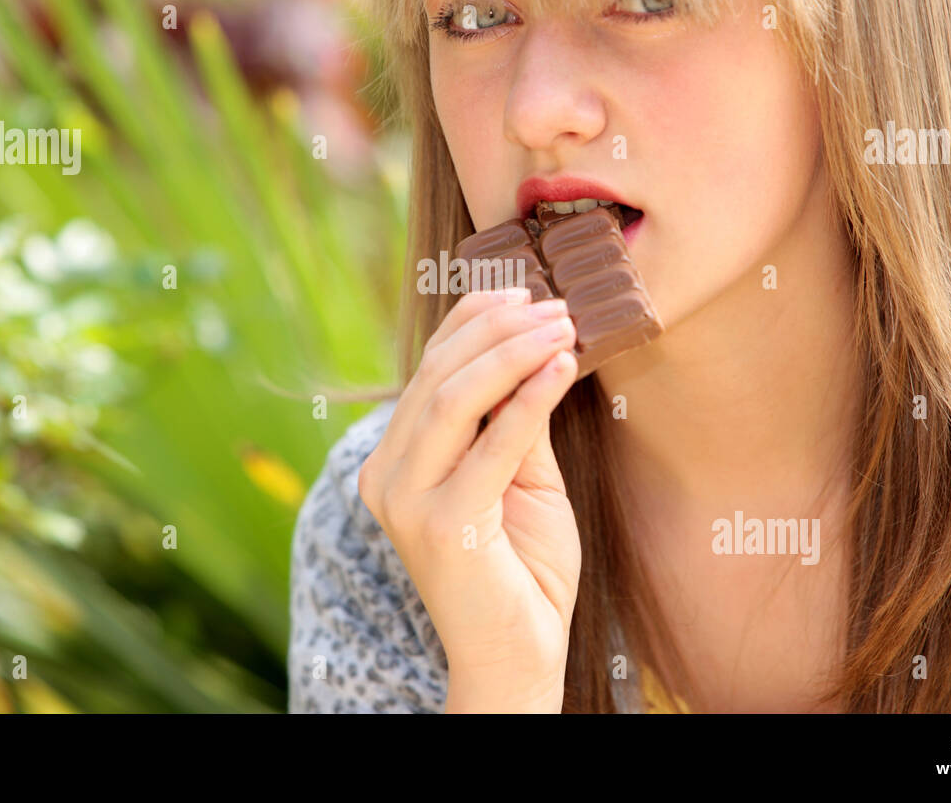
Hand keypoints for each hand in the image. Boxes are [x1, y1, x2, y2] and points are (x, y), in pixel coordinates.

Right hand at [358, 288, 580, 711]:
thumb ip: (516, 420)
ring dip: (515, 352)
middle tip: (557, 304)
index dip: (474, 322)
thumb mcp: (522, 478)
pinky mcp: (440, 524)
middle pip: (438, 376)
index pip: (428, 371)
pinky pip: (491, 445)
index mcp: (394, 460)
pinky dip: (530, 399)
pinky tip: (562, 367)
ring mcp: (405, 500)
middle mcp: (385, 475)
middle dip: (500, 329)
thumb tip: (534, 346)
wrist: (517, 658)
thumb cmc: (522, 569)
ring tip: (565, 326)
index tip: (526, 292)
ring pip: (454, 398)